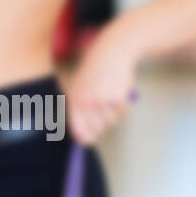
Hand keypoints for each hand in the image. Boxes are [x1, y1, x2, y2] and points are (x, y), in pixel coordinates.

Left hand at [61, 29, 138, 145]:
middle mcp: (87, 103)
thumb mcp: (79, 87)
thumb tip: (81, 136)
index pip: (77, 127)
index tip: (85, 142)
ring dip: (111, 113)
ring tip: (107, 94)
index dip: (82, 137)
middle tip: (101, 111)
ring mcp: (103, 102)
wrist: (110, 53)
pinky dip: (121, 106)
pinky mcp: (118, 99)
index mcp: (74, 99)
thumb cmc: (93, 72)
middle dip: (99, 125)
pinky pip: (121, 112)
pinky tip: (117, 91)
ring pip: (110, 121)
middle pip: (96, 128)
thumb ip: (79, 111)